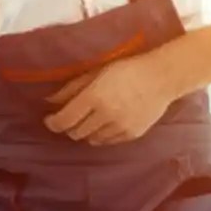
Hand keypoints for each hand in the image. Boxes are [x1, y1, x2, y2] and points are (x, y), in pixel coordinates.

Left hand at [44, 52, 175, 144]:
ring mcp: (120, 127)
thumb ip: (71, 88)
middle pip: (76, 133)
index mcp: (94, 97)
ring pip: (91, 140)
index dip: (52, 123)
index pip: (65, 120)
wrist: (161, 77)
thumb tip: (49, 100)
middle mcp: (106, 115)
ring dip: (85, 131)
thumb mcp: (96, 71)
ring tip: (90, 118)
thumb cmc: (126, 69)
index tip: (49, 119)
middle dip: (69, 126)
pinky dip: (101, 134)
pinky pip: (108, 141)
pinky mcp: (132, 135)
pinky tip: (105, 122)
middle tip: (70, 116)